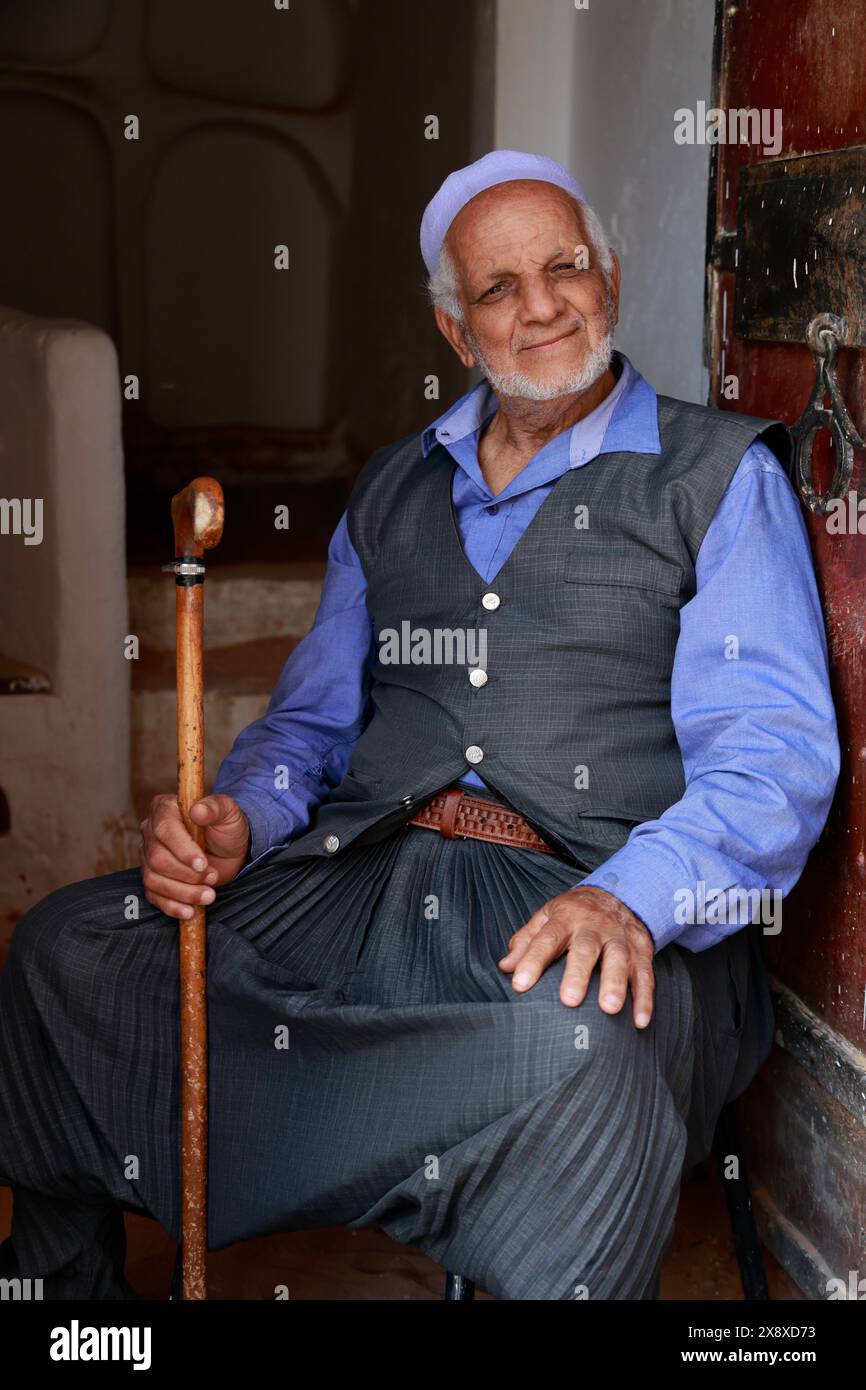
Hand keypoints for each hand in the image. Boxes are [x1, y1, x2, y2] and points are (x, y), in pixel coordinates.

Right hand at [139, 793, 250, 918]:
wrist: (229, 850)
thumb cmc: (226, 827)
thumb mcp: (228, 812)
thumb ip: (215, 807)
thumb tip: (197, 810)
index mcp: (164, 809)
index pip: (164, 829)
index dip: (182, 850)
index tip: (203, 864)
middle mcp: (151, 832)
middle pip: (157, 859)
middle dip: (187, 875)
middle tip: (212, 878)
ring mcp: (148, 857)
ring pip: (154, 880)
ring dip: (183, 893)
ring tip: (209, 895)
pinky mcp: (153, 878)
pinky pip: (154, 896)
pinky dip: (172, 906)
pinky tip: (190, 911)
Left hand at [498, 885, 654, 1027]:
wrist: (617, 894)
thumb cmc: (574, 914)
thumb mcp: (547, 917)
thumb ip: (526, 941)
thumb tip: (505, 967)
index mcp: (566, 918)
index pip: (546, 939)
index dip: (532, 961)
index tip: (520, 985)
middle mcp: (594, 927)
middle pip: (586, 948)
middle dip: (578, 974)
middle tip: (569, 1001)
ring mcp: (620, 938)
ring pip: (619, 959)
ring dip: (616, 984)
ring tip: (608, 1009)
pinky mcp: (642, 950)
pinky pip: (645, 975)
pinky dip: (644, 998)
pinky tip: (639, 1021)